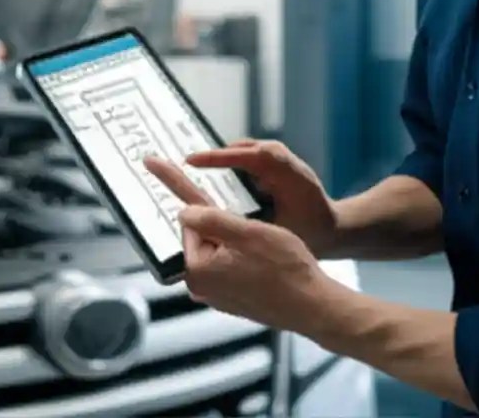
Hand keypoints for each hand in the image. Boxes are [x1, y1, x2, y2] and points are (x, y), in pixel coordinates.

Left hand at [142, 157, 344, 332]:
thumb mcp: (247, 232)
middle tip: (252, 225)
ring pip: (219, 253)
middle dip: (222, 226)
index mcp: (198, 270)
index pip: (191, 224)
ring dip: (235, 242)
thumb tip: (183, 210)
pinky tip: (266, 258)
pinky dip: (243, 258)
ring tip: (265, 243)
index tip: (164, 171)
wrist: (314, 307)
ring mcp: (217, 298)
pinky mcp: (234, 302)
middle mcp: (201, 288)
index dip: (201, 203)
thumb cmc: (285, 269)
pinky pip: (231, 269)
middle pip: (204, 239)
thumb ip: (210, 219)